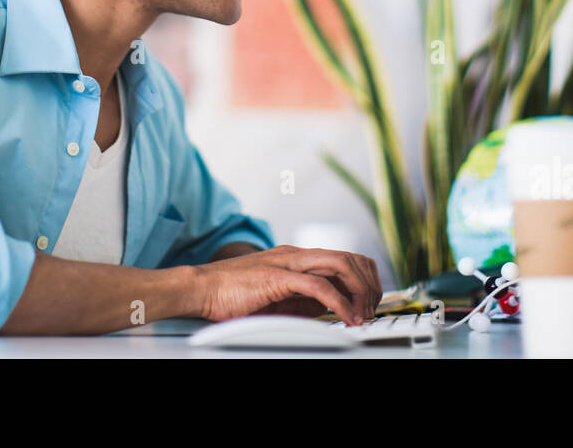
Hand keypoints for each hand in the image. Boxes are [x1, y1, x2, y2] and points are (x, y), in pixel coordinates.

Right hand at [192, 244, 381, 325]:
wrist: (200, 288)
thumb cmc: (231, 294)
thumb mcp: (277, 297)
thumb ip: (303, 299)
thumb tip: (330, 309)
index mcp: (297, 257)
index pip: (345, 258)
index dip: (365, 279)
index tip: (369, 303)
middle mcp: (296, 255)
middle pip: (350, 257)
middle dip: (369, 285)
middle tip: (371, 311)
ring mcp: (287, 262)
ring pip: (340, 265)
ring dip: (359, 291)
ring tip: (362, 315)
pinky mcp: (277, 277)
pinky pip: (318, 287)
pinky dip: (339, 303)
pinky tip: (346, 317)